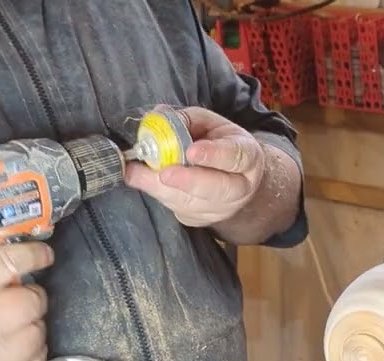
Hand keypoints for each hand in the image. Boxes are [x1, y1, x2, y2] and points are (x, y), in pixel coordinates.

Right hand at [0, 243, 53, 360]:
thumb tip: (11, 268)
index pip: (8, 264)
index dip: (33, 256)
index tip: (44, 254)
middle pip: (30, 302)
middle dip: (31, 295)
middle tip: (22, 295)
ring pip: (37, 334)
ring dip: (32, 325)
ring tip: (17, 323)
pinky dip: (32, 354)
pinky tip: (19, 348)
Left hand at [124, 107, 264, 227]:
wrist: (233, 177)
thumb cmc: (220, 144)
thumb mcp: (211, 124)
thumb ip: (186, 119)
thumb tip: (158, 116)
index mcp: (247, 157)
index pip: (234, 157)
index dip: (213, 155)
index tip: (192, 151)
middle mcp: (238, 188)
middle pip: (214, 189)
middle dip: (186, 181)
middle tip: (164, 174)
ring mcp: (220, 209)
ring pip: (190, 203)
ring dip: (161, 189)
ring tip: (136, 174)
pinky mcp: (199, 220)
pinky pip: (176, 209)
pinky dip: (157, 194)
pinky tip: (143, 181)